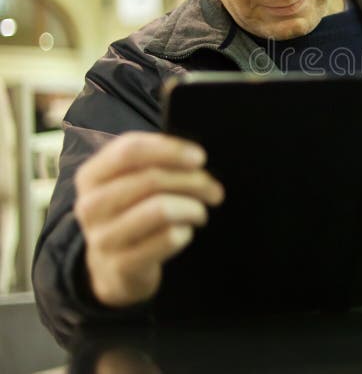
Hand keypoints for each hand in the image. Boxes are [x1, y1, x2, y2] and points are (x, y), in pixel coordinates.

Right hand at [74, 132, 223, 306]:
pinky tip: (185, 232)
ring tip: (201, 211)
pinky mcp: (120, 265)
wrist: (113, 269)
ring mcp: (102, 238)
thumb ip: (154, 160)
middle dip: (193, 181)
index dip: (170, 149)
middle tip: (215, 190)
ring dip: (193, 208)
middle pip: (151, 179)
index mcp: (92, 175)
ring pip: (161, 209)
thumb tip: (196, 150)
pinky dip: (184, 233)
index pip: (130, 149)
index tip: (200, 157)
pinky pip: (166, 240)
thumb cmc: (132, 212)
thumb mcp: (132, 182)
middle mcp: (90, 205)